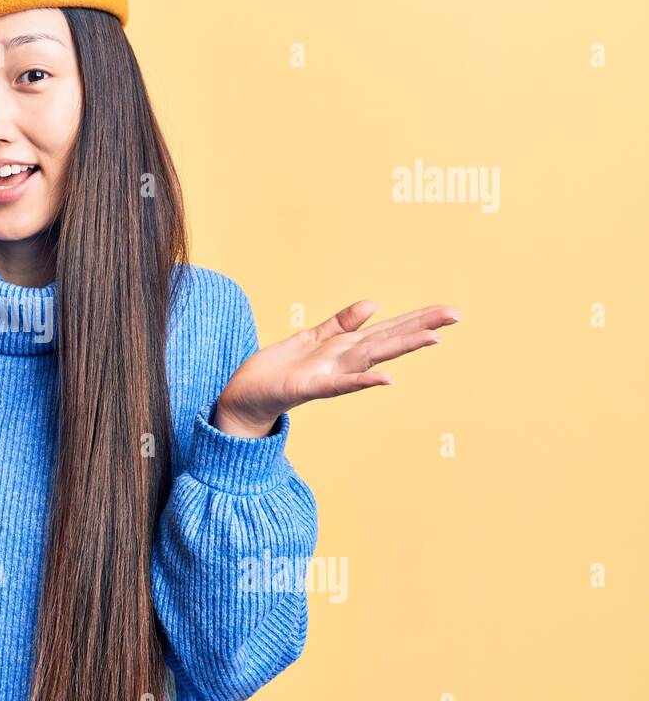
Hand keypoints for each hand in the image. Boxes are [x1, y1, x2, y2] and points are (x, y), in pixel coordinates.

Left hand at [216, 301, 461, 436]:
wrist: (245, 395)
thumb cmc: (278, 370)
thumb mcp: (311, 338)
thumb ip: (342, 324)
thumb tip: (372, 305)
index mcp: (345, 347)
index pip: (387, 329)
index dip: (417, 319)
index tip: (449, 310)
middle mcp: (344, 361)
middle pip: (387, 340)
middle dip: (420, 327)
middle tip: (456, 315)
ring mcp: (330, 375)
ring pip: (370, 358)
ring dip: (399, 348)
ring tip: (431, 338)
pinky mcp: (308, 388)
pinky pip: (338, 384)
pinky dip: (361, 382)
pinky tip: (385, 380)